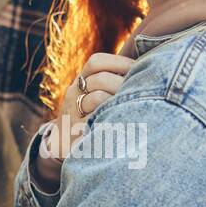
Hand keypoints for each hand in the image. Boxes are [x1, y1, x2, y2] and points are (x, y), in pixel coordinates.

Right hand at [35, 51, 134, 186]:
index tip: (138, 68)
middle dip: (124, 83)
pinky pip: (97, 120)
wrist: (60, 144)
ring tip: (134, 106)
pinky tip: (125, 120)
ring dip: (119, 100)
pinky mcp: (78, 131)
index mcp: (80, 81)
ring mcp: (74, 112)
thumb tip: (145, 68)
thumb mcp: (91, 95)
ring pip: (98, 97)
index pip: (96, 62)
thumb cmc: (87, 116)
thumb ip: (111, 82)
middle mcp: (74, 94)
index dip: (119, 62)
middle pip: (100, 79)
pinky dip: (113, 117)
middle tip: (142, 91)